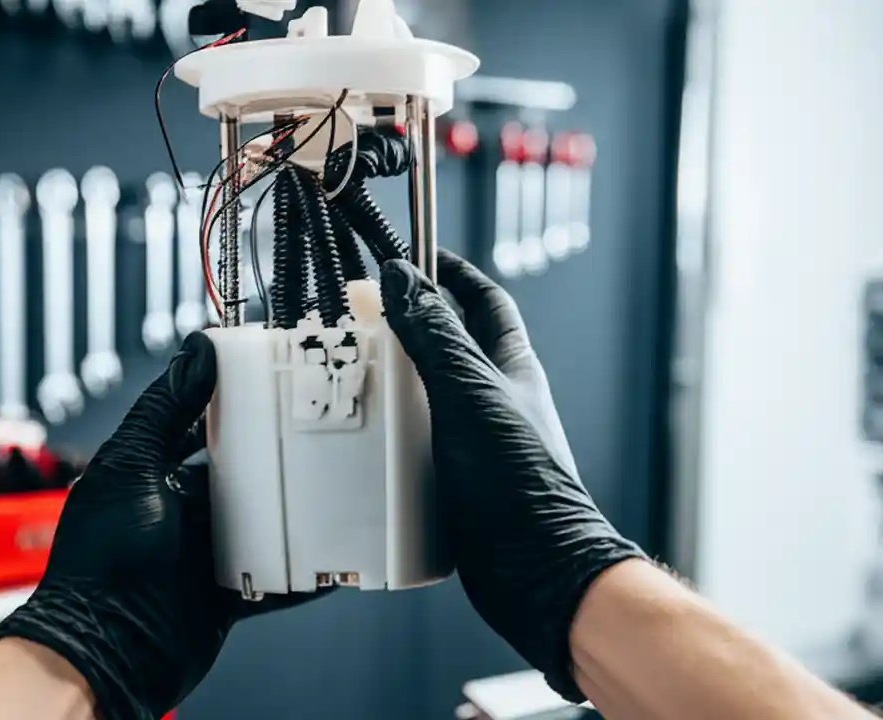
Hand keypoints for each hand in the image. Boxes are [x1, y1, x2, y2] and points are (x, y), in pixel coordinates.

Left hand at [0, 333, 316, 719]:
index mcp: (147, 475)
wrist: (105, 651)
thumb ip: (164, 409)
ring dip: (291, 511)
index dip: (229, 405)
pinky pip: (274, 579)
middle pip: (237, 475)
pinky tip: (332, 555)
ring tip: (333, 486)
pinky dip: (302, 570)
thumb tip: (196, 351)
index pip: (194, 427)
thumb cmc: (100, 564)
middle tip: (314, 432)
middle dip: (271, 457)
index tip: (267, 381)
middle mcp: (175, 512)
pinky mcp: (225, 596)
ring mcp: (202, 555)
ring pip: (260, 524)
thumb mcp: (131, 467)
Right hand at [380, 251, 645, 701]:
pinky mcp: (456, 481)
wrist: (537, 571)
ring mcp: (476, 441)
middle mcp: (495, 399)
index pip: (483, 300)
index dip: (450, 272)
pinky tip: (359, 440)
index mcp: (510, 367)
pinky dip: (387, 437)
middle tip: (358, 319)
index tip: (411, 255)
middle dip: (405, 328)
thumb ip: (434, 335)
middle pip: (447, 346)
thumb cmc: (519, 481)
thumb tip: (401, 277)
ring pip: (426, 398)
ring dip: (390, 386)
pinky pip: (416, 446)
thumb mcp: (468, 394)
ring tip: (346, 376)